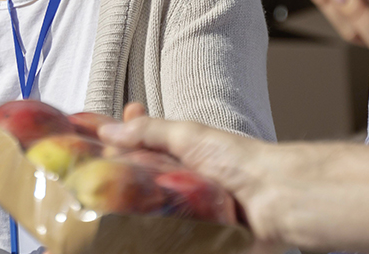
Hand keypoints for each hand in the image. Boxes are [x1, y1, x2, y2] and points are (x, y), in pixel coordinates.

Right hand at [99, 104, 283, 248]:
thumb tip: (111, 130)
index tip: (96, 136)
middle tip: (92, 177)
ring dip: (128, 212)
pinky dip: (146, 237)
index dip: (118, 140)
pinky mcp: (193, 237)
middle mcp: (181, 180)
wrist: (276, 199)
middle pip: (138, 180)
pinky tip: (126, 235)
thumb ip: (149, 131)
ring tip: (100, 212)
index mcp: (182, 152)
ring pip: (146, 213)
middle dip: (116, 177)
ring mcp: (186, 211)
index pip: (140, 143)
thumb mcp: (190, 135)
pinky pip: (163, 238)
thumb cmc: (240, 162)